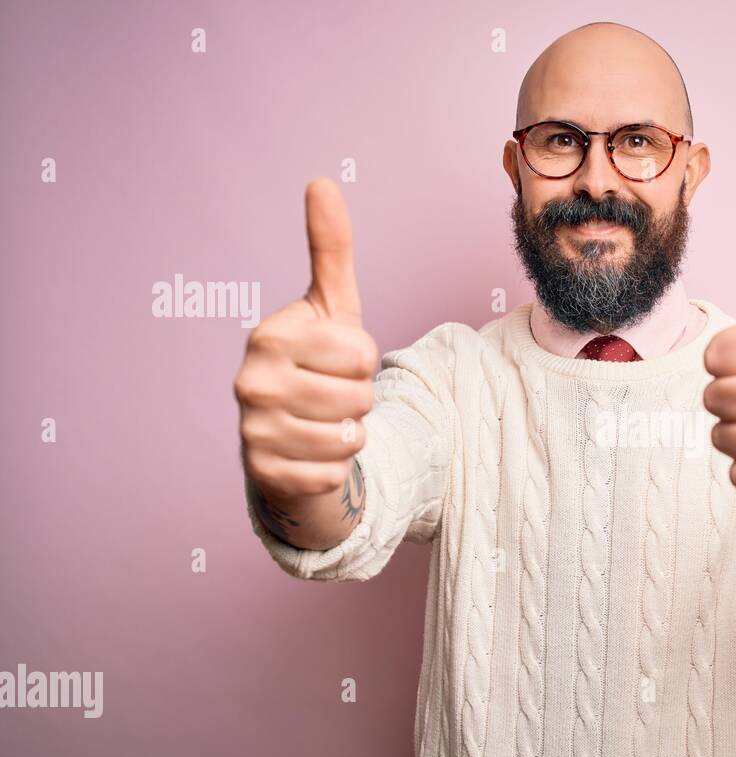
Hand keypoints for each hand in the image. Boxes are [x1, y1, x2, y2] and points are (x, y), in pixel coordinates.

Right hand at [234, 179, 376, 498]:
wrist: (288, 435)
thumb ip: (330, 249)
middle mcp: (250, 382)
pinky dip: (335, 467)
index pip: (362, 354)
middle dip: (361, 399)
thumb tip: (321, 180)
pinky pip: (333, 474)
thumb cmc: (318, 364)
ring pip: (350, 437)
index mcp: (269, 336)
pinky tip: (312, 453)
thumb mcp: (331, 306)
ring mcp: (252, 430)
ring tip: (325, 421)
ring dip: (350, 434)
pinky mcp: (264, 474)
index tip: (337, 359)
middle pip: (361, 397)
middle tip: (332, 395)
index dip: (364, 361)